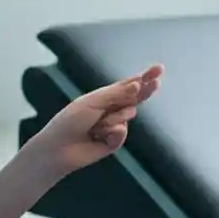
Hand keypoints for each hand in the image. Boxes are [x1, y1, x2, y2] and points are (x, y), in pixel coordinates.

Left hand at [29, 65, 163, 175]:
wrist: (59, 148)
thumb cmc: (70, 120)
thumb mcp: (93, 101)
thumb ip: (116, 93)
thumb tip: (138, 84)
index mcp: (105, 96)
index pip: (129, 84)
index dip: (144, 77)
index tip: (159, 69)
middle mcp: (112, 109)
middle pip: (135, 98)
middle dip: (145, 90)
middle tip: (156, 82)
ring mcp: (114, 125)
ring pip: (128, 115)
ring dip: (112, 118)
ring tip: (94, 126)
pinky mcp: (114, 142)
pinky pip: (122, 133)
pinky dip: (112, 133)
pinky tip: (98, 137)